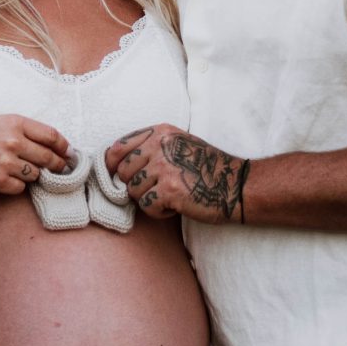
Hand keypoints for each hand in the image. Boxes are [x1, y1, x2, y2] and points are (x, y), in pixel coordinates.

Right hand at [0, 115, 72, 199]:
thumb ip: (22, 131)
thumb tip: (51, 144)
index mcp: (14, 122)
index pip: (52, 136)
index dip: (65, 147)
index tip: (69, 153)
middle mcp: (13, 141)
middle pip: (49, 158)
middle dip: (58, 166)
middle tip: (61, 170)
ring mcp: (6, 163)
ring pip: (36, 175)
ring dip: (33, 176)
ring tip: (18, 171)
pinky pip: (21, 188)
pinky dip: (16, 186)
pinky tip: (3, 179)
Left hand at [107, 124, 247, 222]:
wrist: (236, 185)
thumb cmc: (207, 167)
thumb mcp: (179, 144)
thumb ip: (150, 148)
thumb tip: (115, 165)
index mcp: (160, 133)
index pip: (118, 147)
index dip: (111, 165)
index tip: (113, 176)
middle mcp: (160, 146)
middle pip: (122, 172)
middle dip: (134, 185)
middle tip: (156, 190)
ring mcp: (164, 168)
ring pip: (133, 191)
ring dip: (148, 199)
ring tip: (169, 197)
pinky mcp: (170, 190)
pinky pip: (146, 206)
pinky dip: (158, 212)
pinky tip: (175, 206)